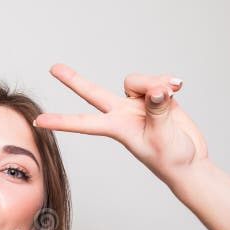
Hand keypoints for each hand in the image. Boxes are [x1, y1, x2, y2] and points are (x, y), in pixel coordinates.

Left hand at [34, 63, 208, 184]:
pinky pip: (157, 79)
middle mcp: (123, 113)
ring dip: (155, 81)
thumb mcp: (162, 136)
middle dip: (74, 80)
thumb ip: (157, 109)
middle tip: (53, 68)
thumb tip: (156, 88)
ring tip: (173, 92)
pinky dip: (168, 81)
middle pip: (93, 92)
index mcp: (117, 128)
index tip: (39, 121)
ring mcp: (138, 104)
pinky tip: (179, 87)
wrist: (190, 161)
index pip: (84, 122)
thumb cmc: (172, 158)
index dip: (61, 121)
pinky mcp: (155, 97)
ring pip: (137, 80)